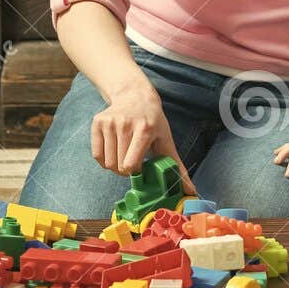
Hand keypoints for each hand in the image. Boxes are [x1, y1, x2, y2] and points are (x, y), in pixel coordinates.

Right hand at [89, 78, 195, 192]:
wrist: (135, 96)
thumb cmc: (153, 122)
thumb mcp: (167, 141)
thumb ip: (178, 167)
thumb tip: (191, 191)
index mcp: (145, 129)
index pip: (132, 164)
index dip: (137, 172)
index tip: (142, 167)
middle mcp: (125, 124)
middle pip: (119, 166)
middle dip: (127, 171)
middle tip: (134, 162)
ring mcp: (110, 122)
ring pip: (107, 163)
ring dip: (116, 166)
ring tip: (125, 155)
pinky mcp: (98, 122)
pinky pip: (97, 155)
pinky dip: (105, 160)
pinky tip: (115, 151)